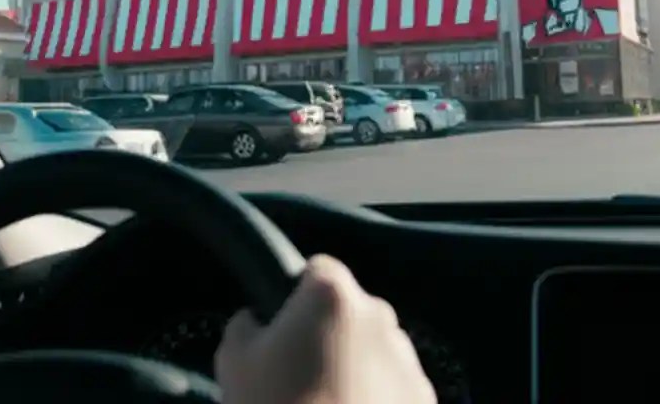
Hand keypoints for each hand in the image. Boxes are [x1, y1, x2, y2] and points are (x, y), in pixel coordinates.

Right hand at [214, 254, 436, 403]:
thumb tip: (257, 322)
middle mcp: (380, 317)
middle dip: (328, 333)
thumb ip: (246, 325)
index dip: (296, 295)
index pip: (316, 268)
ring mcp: (408, 361)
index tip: (283, 327)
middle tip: (299, 373)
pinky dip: (377, 397)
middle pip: (349, 311)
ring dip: (354, 367)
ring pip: (374, 350)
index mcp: (332, 296)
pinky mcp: (426, 399)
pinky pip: (394, 387)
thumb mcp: (233, 361)